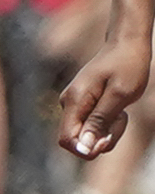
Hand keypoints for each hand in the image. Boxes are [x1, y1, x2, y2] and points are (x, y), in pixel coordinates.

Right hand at [59, 36, 152, 159]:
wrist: (126, 45)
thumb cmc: (127, 66)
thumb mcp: (119, 95)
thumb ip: (99, 122)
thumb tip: (83, 148)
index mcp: (74, 101)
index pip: (67, 140)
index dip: (87, 149)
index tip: (109, 137)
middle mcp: (68, 103)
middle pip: (79, 140)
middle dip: (102, 138)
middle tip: (122, 117)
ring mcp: (74, 103)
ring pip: (87, 134)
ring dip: (109, 131)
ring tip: (122, 110)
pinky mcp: (82, 104)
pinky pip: (92, 125)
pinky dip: (108, 124)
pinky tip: (118, 109)